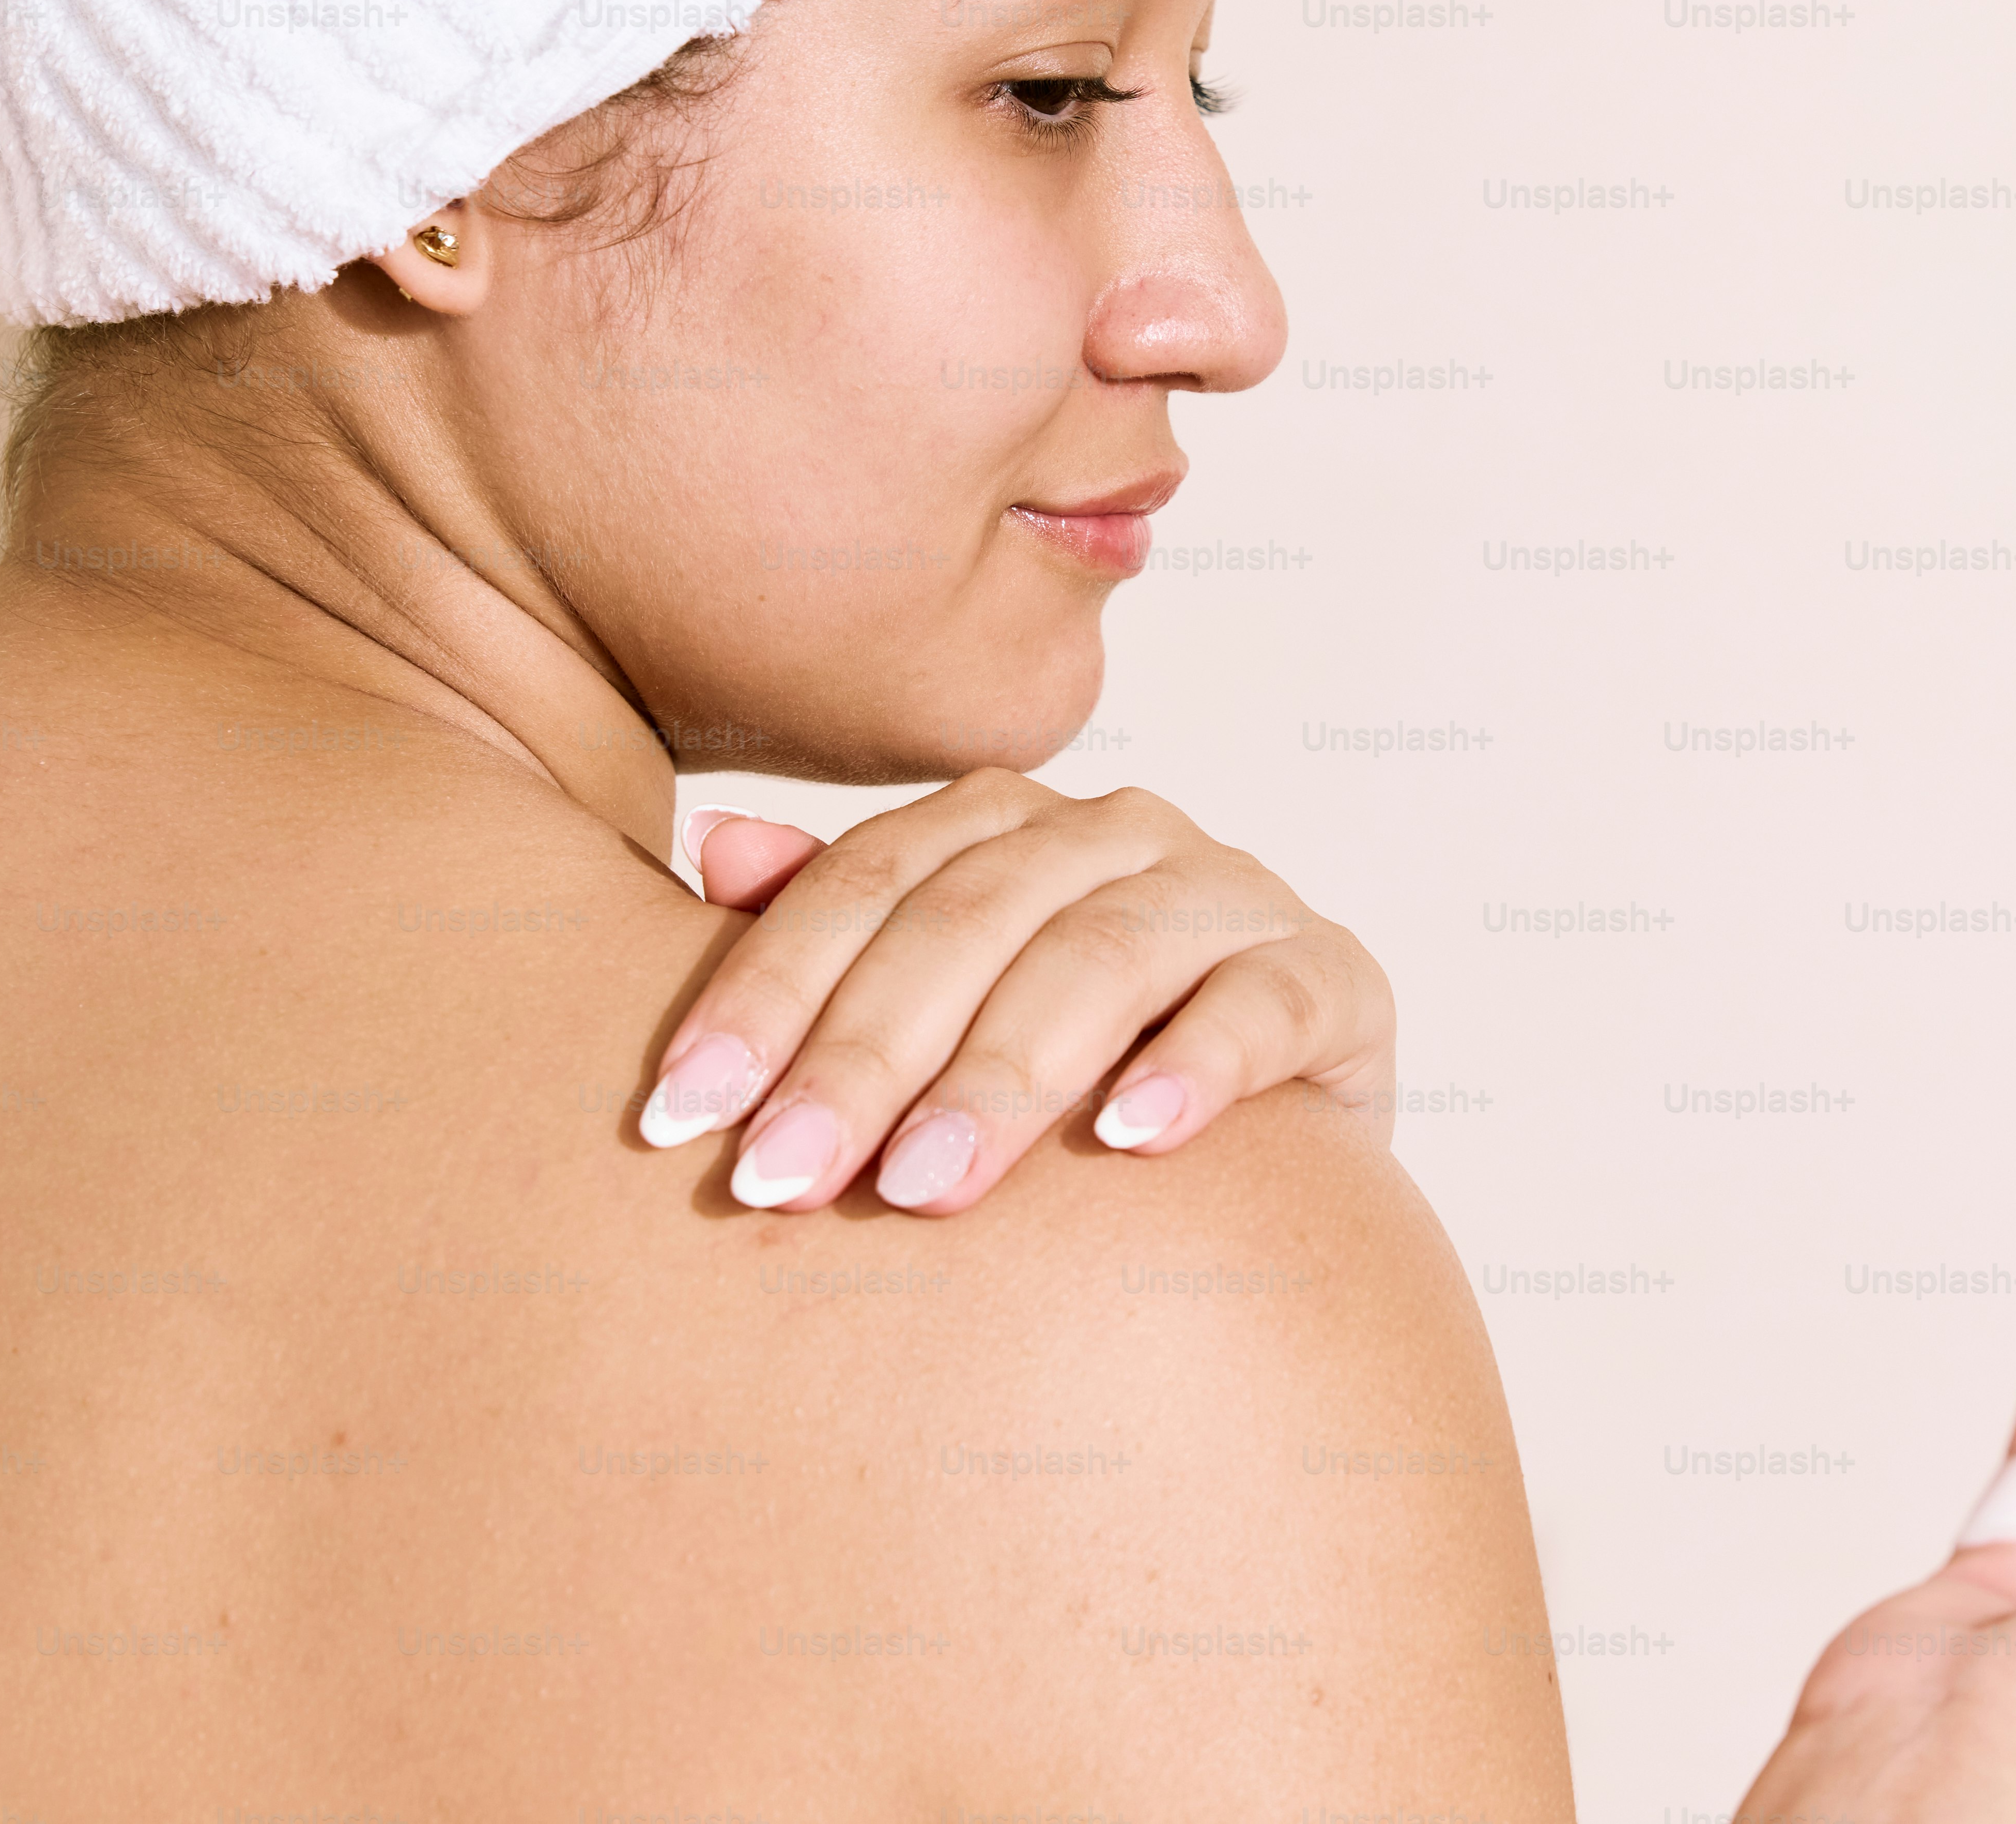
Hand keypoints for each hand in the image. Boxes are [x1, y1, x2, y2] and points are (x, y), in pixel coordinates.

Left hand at [634, 770, 1396, 1214]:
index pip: (867, 883)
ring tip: (920, 1188)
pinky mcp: (1337, 979)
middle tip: (778, 1179)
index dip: (765, 988)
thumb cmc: (1071, 1085)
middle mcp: (1122, 835)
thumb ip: (839, 929)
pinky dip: (1199, 1066)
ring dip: (1004, 1076)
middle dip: (862, 1055)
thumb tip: (716, 845)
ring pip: (1103, 958)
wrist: (1274, 1165)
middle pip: (970, 921)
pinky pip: (1267, 1005)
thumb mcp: (946, 1013)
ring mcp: (1236, 897)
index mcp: (1012, 828)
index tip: (679, 1109)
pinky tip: (1130, 1142)